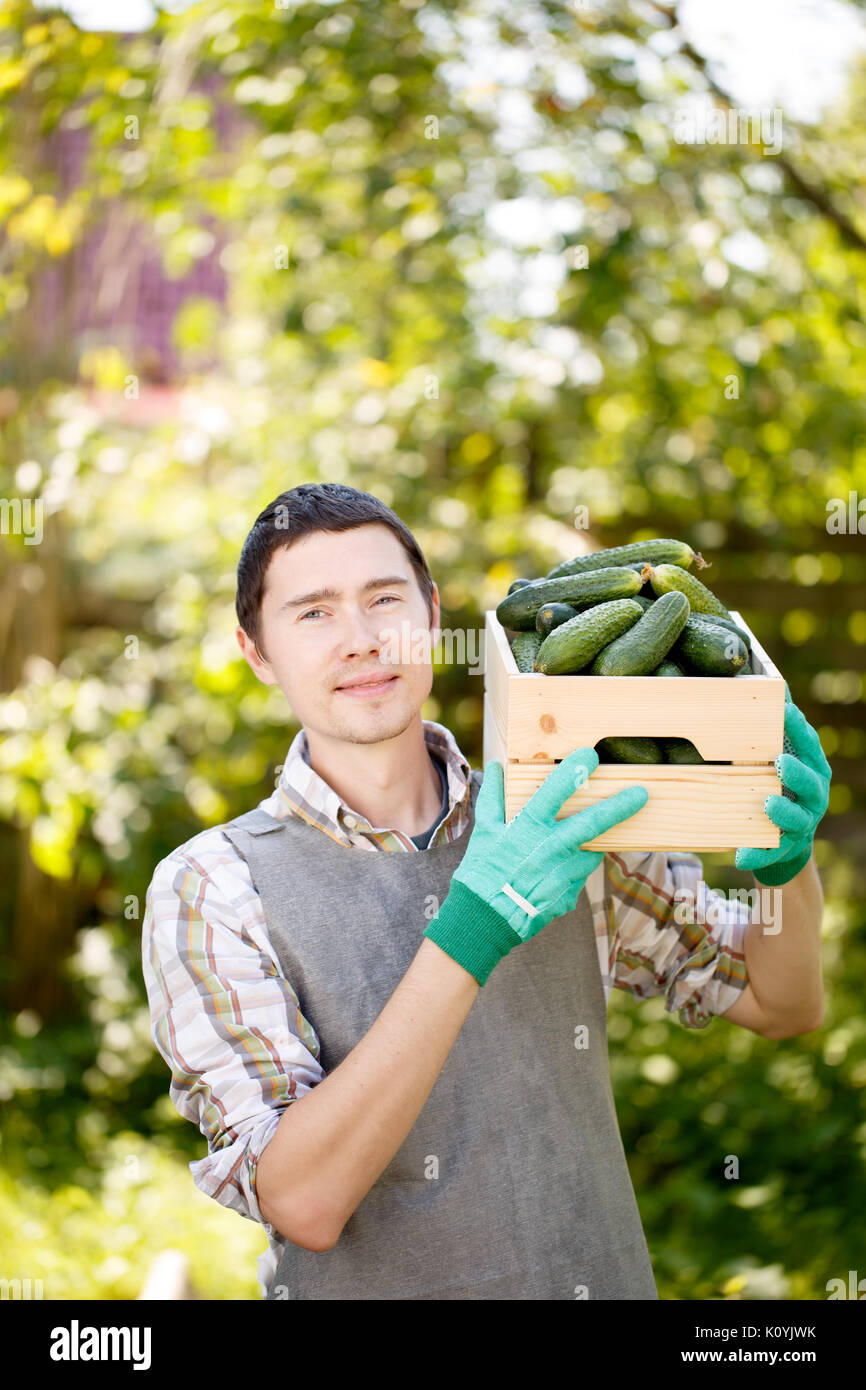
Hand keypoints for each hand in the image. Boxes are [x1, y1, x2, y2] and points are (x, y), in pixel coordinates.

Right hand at [424, 747, 647, 983]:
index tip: (591, 755)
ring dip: (591, 846)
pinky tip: (556, 873)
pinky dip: (573, 870)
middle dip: (619, 806)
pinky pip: (578, 875)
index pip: (556, 791)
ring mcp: (562, 872)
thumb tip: (494, 767)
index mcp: (528, 827)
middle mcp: (550, 847)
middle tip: (641, 794)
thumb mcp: (484, 831)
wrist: (485, 918)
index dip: (575, 770)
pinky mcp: (568, 893)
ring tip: (574, 846)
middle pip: (592, 822)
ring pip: (590, 852)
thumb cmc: (482, 871)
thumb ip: (493, 797)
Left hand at [735, 684, 830, 886]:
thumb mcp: (781, 755)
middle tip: (779, 762)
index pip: (809, 745)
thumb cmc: (780, 785)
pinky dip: (756, 855)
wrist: (785, 841)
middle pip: (811, 782)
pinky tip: (740, 857)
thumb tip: (773, 683)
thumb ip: (779, 728)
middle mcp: (814, 794)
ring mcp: (803, 822)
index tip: (785, 711)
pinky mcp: (786, 847)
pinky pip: (771, 853)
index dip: (799, 729)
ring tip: (766, 804)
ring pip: (796, 818)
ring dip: (781, 811)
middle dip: (796, 772)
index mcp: (812, 767)